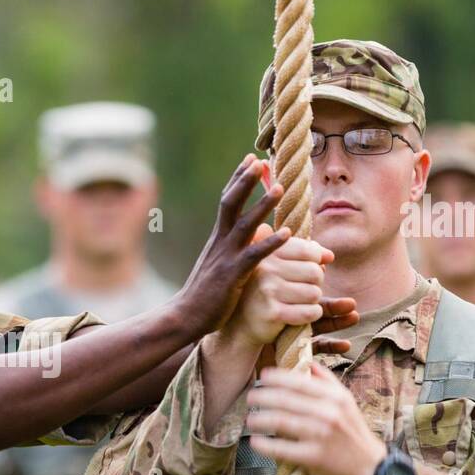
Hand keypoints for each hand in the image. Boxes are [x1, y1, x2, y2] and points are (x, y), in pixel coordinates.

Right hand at [175, 155, 289, 337]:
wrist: (185, 316)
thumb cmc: (205, 293)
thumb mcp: (218, 264)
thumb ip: (230, 248)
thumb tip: (247, 236)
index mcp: (217, 237)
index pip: (226, 200)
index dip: (238, 178)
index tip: (251, 158)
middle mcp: (220, 242)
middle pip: (230, 203)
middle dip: (245, 180)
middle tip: (260, 160)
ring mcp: (225, 257)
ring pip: (244, 224)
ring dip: (263, 205)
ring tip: (281, 188)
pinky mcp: (233, 276)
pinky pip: (254, 255)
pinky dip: (271, 243)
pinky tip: (288, 233)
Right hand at [226, 228, 356, 350]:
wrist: (241, 323)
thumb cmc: (264, 289)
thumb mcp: (277, 265)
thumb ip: (303, 254)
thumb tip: (328, 256)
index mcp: (268, 253)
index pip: (309, 251)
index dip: (316, 261)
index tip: (306, 269)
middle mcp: (266, 269)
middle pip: (315, 272)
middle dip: (314, 283)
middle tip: (300, 289)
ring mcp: (268, 291)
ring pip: (314, 294)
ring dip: (312, 301)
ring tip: (297, 302)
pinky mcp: (273, 313)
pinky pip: (309, 312)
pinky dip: (311, 314)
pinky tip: (300, 314)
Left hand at [245, 362, 386, 474]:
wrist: (372, 469)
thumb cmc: (354, 434)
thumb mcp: (347, 404)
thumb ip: (328, 383)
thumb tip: (309, 364)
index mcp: (336, 398)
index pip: (300, 382)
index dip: (278, 377)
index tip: (263, 376)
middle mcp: (329, 414)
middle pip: (285, 400)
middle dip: (262, 396)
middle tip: (250, 397)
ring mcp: (321, 435)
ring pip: (280, 422)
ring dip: (260, 419)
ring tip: (250, 420)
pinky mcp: (314, 457)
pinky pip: (282, 449)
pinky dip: (265, 445)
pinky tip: (255, 442)